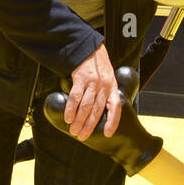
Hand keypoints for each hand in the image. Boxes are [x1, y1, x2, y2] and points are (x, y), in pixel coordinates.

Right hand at [44, 67, 162, 174]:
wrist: (89, 48)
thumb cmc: (98, 67)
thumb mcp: (108, 79)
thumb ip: (106, 93)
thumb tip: (99, 112)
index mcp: (112, 87)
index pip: (115, 107)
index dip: (112, 121)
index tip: (107, 133)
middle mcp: (104, 86)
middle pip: (98, 110)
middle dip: (89, 126)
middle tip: (82, 136)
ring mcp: (93, 82)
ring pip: (86, 106)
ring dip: (79, 120)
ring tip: (74, 130)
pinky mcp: (80, 78)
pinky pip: (75, 97)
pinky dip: (71, 109)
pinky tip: (68, 117)